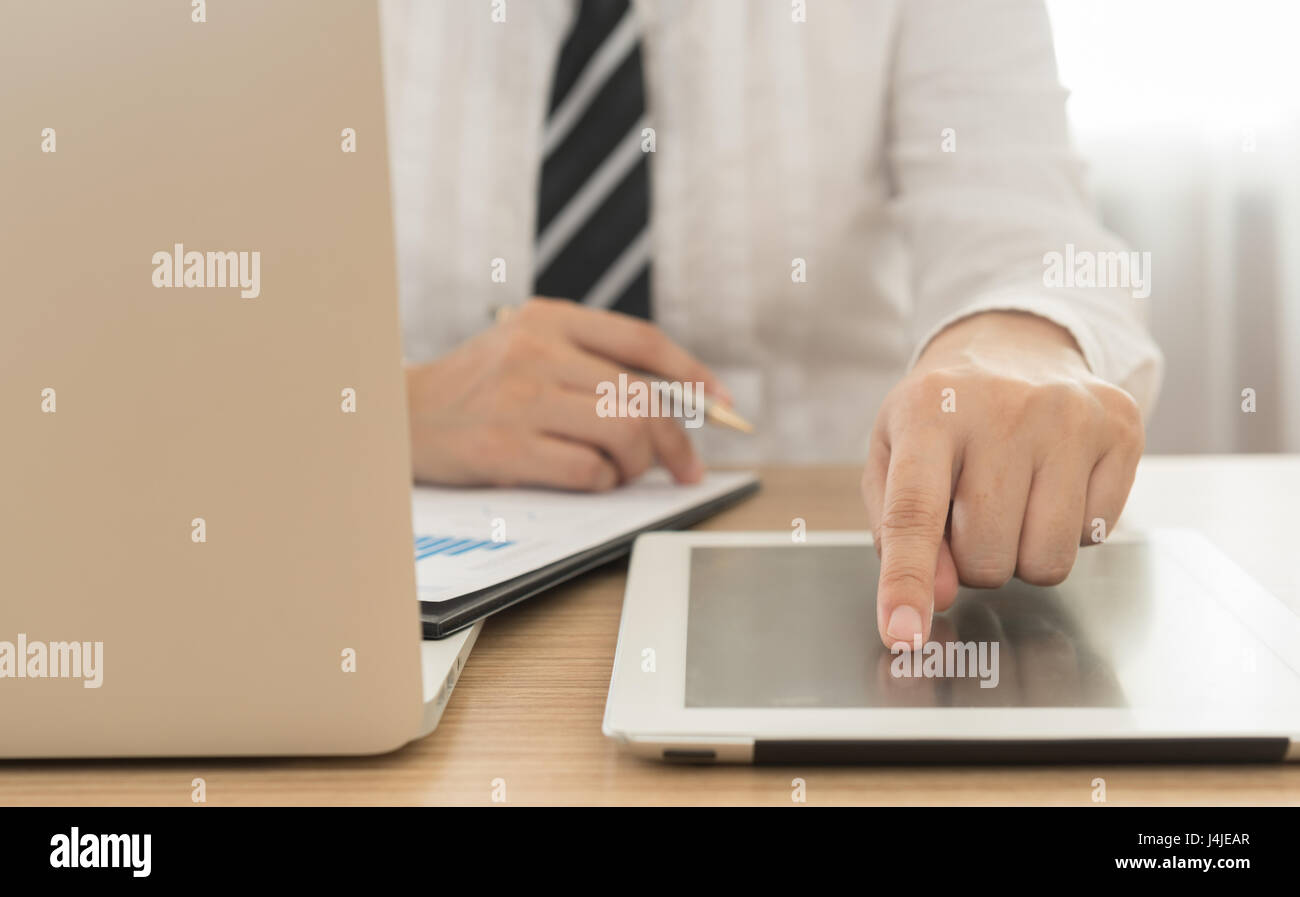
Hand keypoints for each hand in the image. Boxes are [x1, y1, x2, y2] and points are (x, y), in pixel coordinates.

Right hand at [406, 298, 730, 488]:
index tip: (722, 403)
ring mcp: (521, 400)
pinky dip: (603, 484)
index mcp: (550, 319)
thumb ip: (590, 358)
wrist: (401, 415)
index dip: (693, 375)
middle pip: (642, 398)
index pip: (643, 342)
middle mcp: (538, 352)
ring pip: (624, 434)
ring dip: (638, 464)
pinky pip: (589, 472)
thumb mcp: (528, 346)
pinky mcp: (506, 449)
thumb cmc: (479, 387)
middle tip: (685, 467)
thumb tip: (678, 397)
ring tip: (623, 471)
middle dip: (676, 441)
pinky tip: (588, 479)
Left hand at [862, 311, 1144, 648]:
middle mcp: (1003, 408)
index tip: (903, 634)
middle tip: (969, 515)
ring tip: (1011, 502)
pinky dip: (1068, 532)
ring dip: (1021, 555)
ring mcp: (1070, 416)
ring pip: (1045, 560)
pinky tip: (1052, 484)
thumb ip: (895, 532)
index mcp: (928, 410)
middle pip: (987, 555)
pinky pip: (1094, 540)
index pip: (914, 512)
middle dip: (972, 561)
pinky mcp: (1121, 430)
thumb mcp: (892, 458)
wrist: (1015, 348)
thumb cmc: (943, 417)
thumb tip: (936, 592)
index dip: (907, 582)